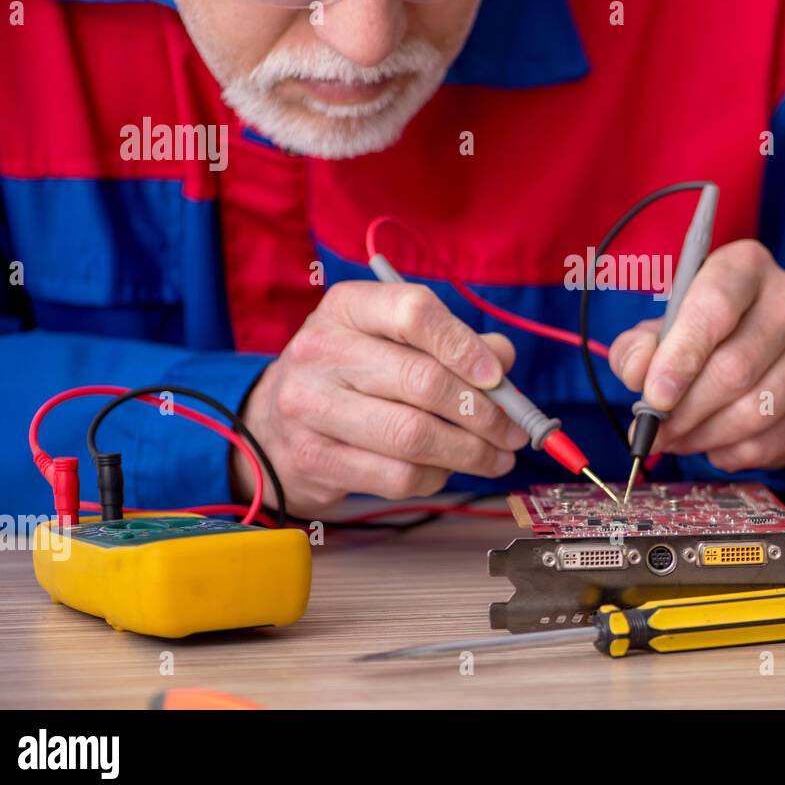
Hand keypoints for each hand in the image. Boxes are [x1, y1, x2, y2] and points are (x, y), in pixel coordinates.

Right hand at [233, 281, 528, 514]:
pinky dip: (435, 476)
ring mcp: (311, 407)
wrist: (271, 422)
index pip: (413, 311)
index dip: (464, 345)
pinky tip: (444, 469)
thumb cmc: (350, 373)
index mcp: (347, 307)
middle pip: (422, 381)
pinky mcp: (315, 459)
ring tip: (496, 457)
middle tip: (513, 431)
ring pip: (414, 436)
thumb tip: (503, 360)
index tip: (498, 376)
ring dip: (470, 453)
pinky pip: (397, 476)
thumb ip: (451, 341)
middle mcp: (321, 351)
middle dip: (484, 413)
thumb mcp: (390, 339)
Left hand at [608, 240, 784, 472]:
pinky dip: (735, 453)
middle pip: (735, 368)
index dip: (680, 358)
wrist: (771, 350)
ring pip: (757, 410)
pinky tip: (716, 445)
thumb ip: (638, 347)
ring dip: (706, 437)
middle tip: (656, 433)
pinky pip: (776, 439)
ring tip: (680, 441)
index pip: (715, 308)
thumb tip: (637, 373)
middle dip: (686, 411)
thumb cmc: (706, 333)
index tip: (653, 398)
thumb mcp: (665, 327)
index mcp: (746, 266)